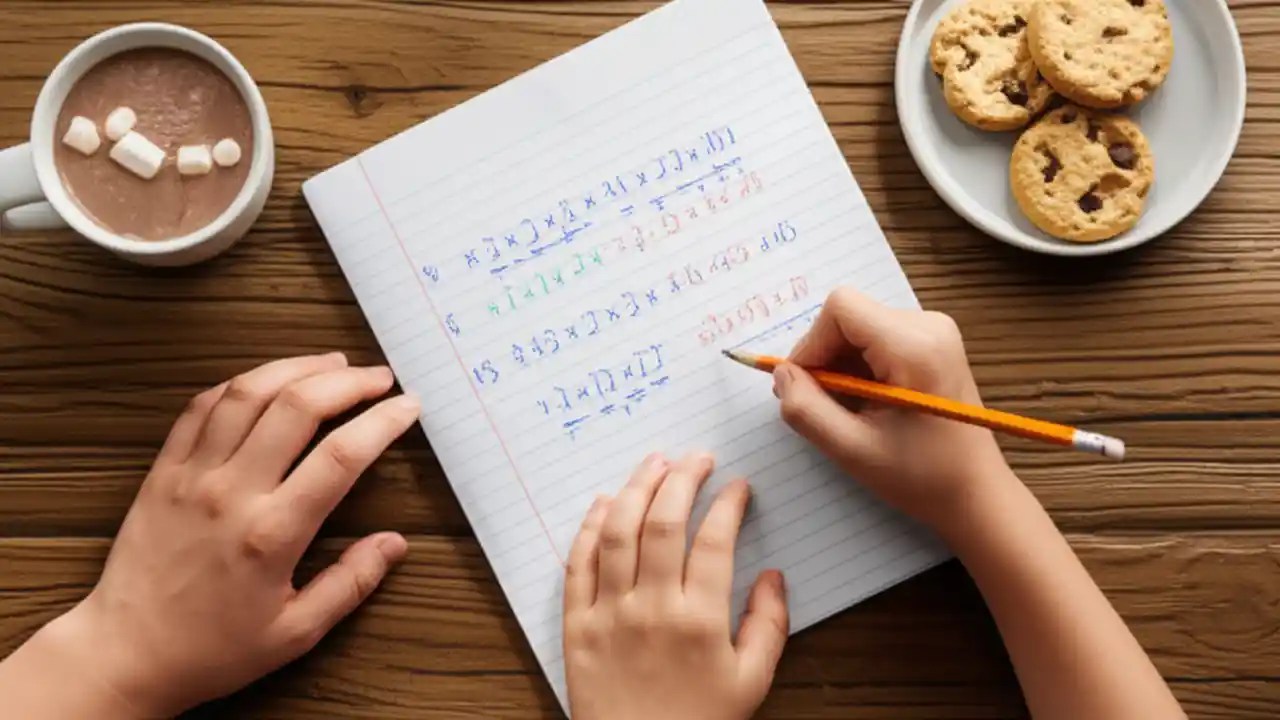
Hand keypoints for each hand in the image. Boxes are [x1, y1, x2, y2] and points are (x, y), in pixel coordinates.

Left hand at [31, 353, 420, 716]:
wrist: (126, 653)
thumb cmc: (213, 649)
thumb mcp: (296, 632)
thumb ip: (352, 583)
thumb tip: (396, 543)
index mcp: (273, 534)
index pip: (341, 456)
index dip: (382, 421)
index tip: (408, 406)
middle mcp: (233, 493)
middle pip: (297, 408)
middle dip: (348, 382)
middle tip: (378, 376)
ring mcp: (192, 476)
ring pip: (247, 394)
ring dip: (295, 368)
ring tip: (331, 364)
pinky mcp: (163, 471)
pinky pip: (200, 408)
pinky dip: (239, 383)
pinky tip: (267, 380)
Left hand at [564, 453, 788, 719]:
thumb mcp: (752, 682)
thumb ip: (769, 626)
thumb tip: (774, 576)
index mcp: (700, 620)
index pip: (715, 541)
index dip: (728, 504)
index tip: (738, 486)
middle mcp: (652, 607)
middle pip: (664, 523)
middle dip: (683, 478)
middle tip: (697, 457)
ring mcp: (608, 613)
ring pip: (618, 532)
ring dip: (637, 488)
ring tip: (654, 462)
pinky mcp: (576, 624)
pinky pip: (578, 564)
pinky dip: (589, 527)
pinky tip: (605, 502)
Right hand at [773, 289, 1010, 531]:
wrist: (976, 493)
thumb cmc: (921, 476)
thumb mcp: (851, 449)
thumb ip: (805, 409)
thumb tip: (781, 374)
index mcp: (915, 345)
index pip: (841, 308)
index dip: (811, 344)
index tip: (805, 387)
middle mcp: (929, 325)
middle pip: (849, 316)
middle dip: (825, 357)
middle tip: (823, 406)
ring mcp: (935, 331)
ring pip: (859, 327)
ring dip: (841, 364)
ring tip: (851, 410)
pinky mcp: (933, 342)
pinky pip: (877, 337)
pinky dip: (859, 366)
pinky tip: (868, 402)